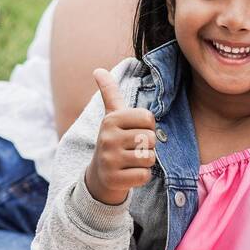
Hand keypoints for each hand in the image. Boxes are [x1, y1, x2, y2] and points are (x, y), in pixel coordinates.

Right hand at [86, 68, 157, 205]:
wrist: (99, 175)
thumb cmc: (113, 141)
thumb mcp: (111, 116)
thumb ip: (109, 93)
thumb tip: (98, 70)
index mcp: (111, 120)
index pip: (149, 119)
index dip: (148, 128)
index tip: (135, 132)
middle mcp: (108, 138)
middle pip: (151, 139)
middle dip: (148, 147)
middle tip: (132, 149)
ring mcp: (110, 159)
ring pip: (149, 158)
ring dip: (145, 162)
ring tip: (131, 161)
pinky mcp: (114, 179)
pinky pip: (144, 176)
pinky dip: (142, 177)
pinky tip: (129, 174)